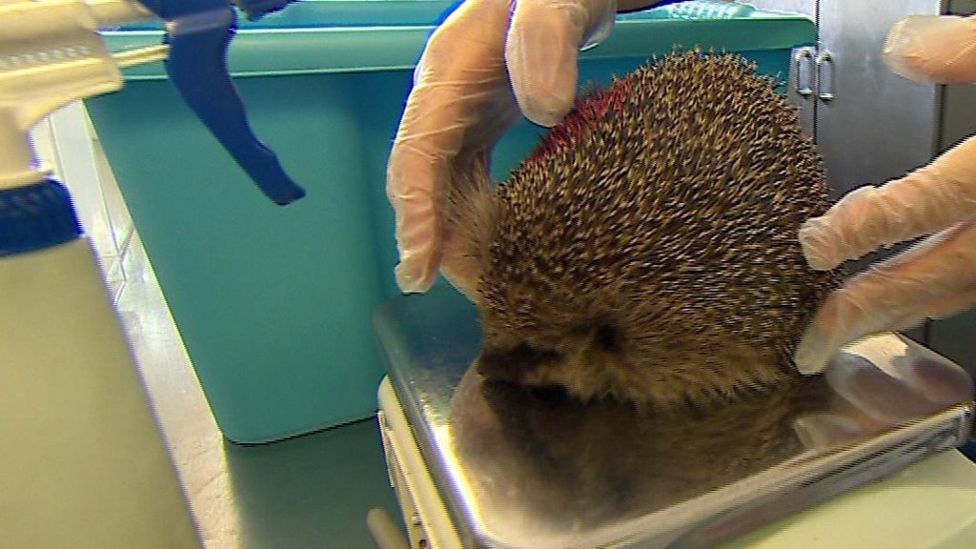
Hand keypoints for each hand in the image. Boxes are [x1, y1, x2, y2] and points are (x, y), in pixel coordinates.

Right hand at [387, 0, 664, 294]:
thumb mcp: (554, 0)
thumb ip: (545, 39)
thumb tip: (542, 108)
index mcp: (448, 74)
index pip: (417, 155)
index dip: (416, 214)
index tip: (420, 269)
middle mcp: (443, 101)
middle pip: (421, 182)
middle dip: (434, 241)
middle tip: (471, 296)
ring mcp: (460, 114)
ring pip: (442, 187)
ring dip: (454, 237)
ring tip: (485, 289)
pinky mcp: (482, 125)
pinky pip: (466, 179)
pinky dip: (474, 217)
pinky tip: (496, 250)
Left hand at [794, 14, 975, 374]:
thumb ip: (971, 52)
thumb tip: (903, 47)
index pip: (922, 205)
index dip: (860, 229)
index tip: (810, 245)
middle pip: (933, 275)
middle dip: (866, 311)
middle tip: (809, 341)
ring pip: (959, 293)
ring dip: (900, 312)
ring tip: (847, 328)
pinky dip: (944, 295)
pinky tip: (916, 293)